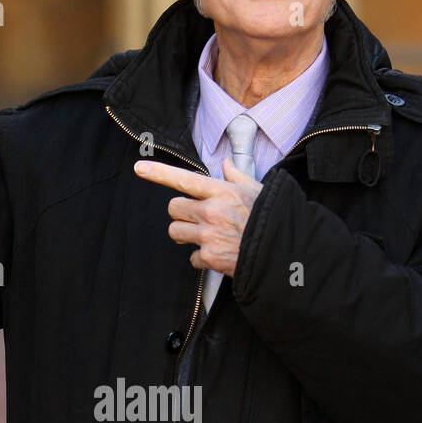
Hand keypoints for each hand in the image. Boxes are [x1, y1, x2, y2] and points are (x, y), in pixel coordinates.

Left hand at [133, 156, 262, 276]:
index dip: (158, 173)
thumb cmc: (272, 219)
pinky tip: (217, 255)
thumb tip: (226, 164)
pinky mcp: (209, 257)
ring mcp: (208, 235)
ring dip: (184, 234)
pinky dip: (200, 258)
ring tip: (202, 236)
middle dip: (180, 213)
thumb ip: (237, 176)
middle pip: (173, 208)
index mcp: (222, 191)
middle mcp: (211, 211)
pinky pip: (191, 257)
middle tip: (195, 218)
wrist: (282, 253)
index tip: (139, 168)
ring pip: (175, 231)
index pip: (184, 178)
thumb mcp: (258, 191)